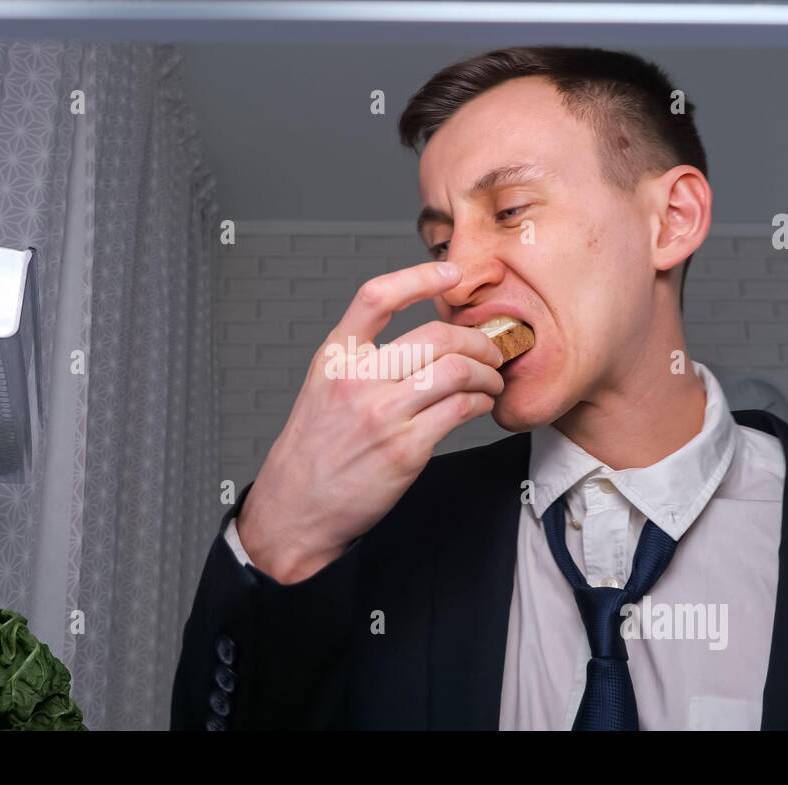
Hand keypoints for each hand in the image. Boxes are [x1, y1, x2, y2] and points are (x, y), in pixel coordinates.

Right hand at [237, 261, 504, 583]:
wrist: (296, 507)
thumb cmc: (314, 448)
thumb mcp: (324, 386)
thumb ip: (363, 357)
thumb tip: (426, 337)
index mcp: (336, 357)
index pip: (377, 296)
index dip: (420, 276)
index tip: (450, 273)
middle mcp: (357, 380)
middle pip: (436, 335)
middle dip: (476, 340)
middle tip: (490, 349)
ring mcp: (382, 415)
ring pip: (456, 371)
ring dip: (487, 373)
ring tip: (491, 380)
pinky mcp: (405, 449)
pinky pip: (460, 410)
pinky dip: (480, 402)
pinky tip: (478, 405)